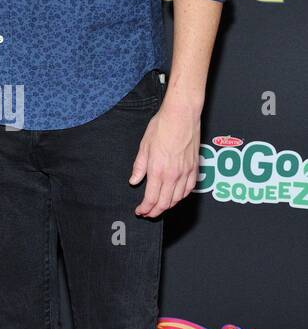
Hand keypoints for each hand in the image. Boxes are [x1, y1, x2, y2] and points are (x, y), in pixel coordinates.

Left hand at [129, 97, 200, 216]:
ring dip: (168, 206)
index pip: (151, 199)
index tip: (140, 211)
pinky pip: (189, 189)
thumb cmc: (162, 126)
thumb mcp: (144, 146)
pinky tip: (176, 196)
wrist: (182, 114)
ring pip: (178, 198)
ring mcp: (185, 172)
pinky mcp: (194, 167)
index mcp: (157, 170)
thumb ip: (139, 167)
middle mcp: (173, 174)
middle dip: (155, 211)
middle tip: (148, 213)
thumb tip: (134, 181)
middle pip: (164, 203)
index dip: (145, 209)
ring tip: (160, 206)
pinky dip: (182, 196)